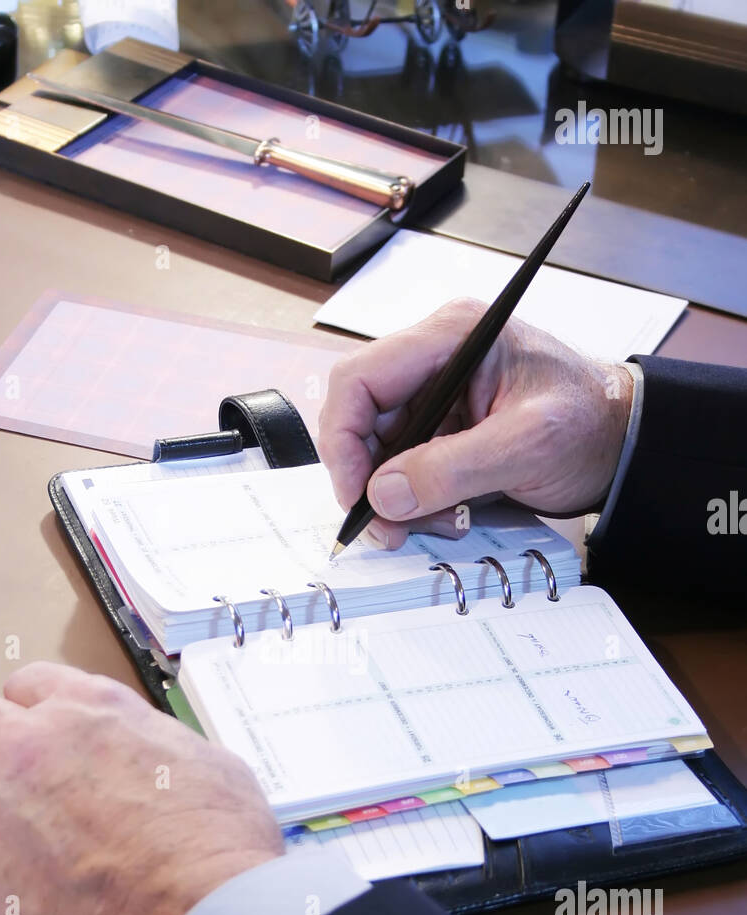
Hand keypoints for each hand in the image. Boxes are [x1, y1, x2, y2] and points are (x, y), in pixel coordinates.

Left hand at [0, 663, 283, 914]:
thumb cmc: (211, 849)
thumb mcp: (205, 762)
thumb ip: (152, 747)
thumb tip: (146, 762)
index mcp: (88, 709)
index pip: (30, 684)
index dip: (39, 714)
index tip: (48, 740)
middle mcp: (28, 743)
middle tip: (30, 788)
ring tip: (39, 853)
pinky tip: (31, 889)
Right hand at [318, 298, 633, 548]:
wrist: (620, 441)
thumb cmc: (589, 425)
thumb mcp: (528, 446)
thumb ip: (454, 469)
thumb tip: (385, 495)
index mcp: (451, 337)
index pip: (361, 380)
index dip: (344, 441)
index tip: (357, 496)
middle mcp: (434, 357)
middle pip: (361, 417)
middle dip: (369, 479)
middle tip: (388, 529)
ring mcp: (435, 392)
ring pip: (377, 448)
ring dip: (393, 497)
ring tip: (434, 524)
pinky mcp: (441, 425)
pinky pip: (402, 465)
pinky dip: (413, 499)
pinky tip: (445, 514)